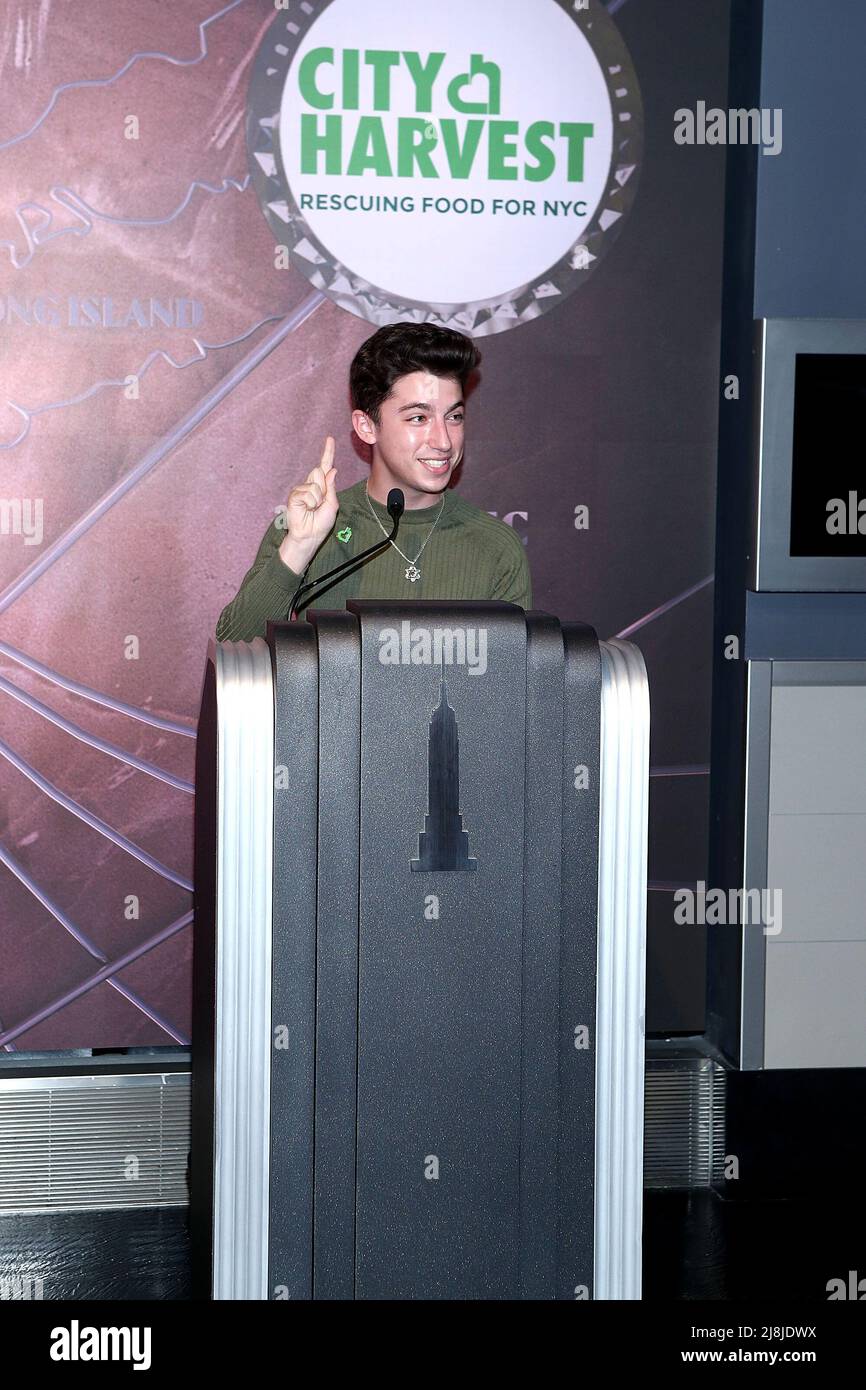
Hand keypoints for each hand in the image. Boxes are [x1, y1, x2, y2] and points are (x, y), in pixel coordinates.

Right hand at [278, 436, 337, 573]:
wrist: (310, 535)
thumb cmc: (321, 522)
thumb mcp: (332, 504)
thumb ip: (331, 487)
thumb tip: (332, 469)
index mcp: (322, 486)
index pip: (325, 466)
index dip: (327, 452)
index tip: (329, 439)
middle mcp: (311, 484)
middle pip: (320, 471)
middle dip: (324, 488)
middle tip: (319, 504)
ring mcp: (301, 489)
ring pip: (315, 483)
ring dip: (317, 499)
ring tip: (312, 509)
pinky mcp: (294, 495)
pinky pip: (307, 493)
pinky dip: (310, 503)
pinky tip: (306, 509)